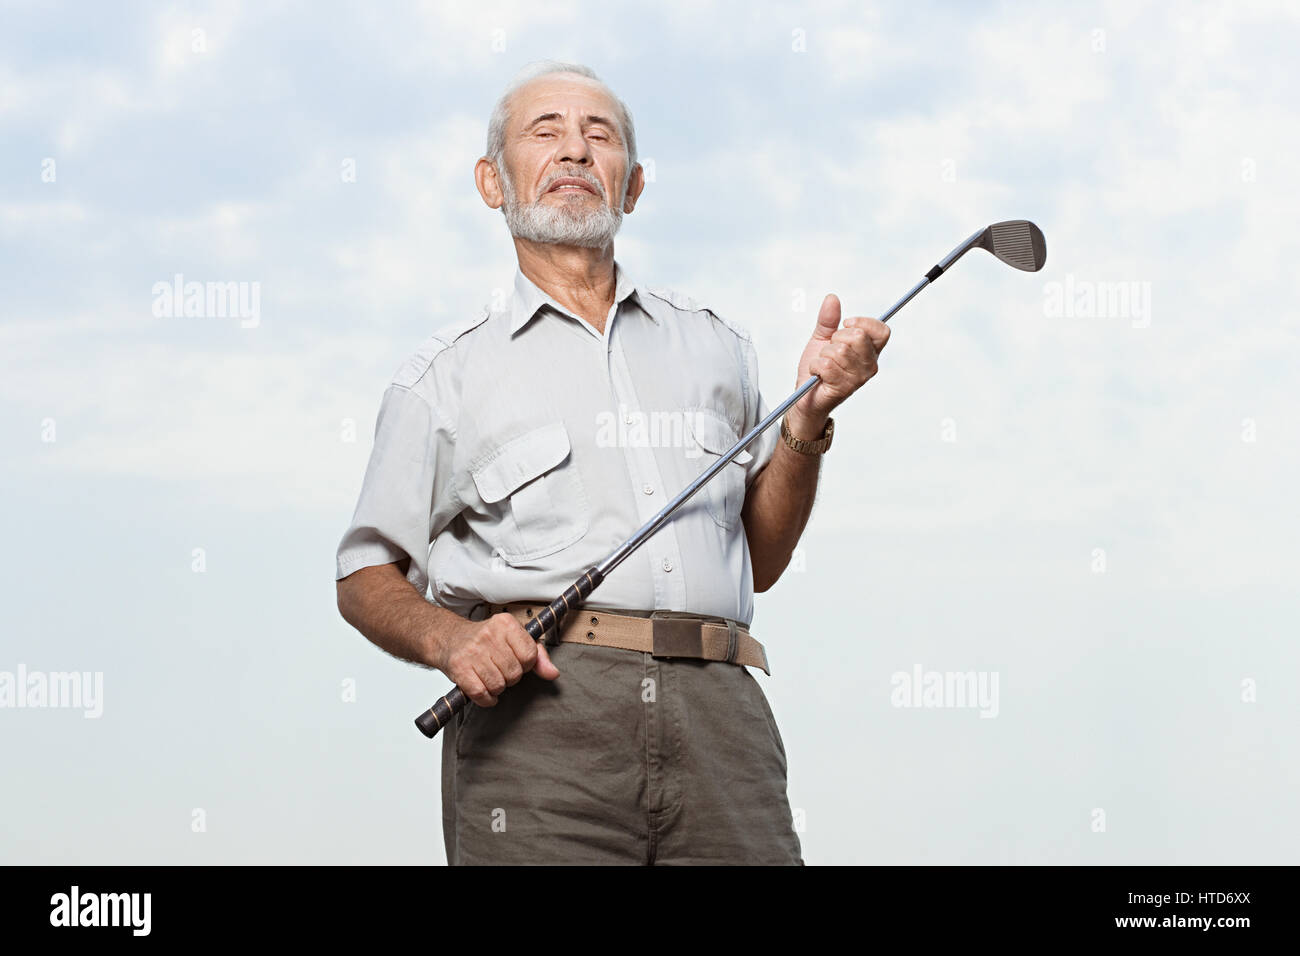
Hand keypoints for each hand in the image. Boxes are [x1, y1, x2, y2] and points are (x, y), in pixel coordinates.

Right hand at [433, 613, 559, 706]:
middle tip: (500, 669)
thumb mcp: (513, 639)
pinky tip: (483, 690)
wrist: (448, 638)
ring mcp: (472, 652)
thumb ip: (537, 655)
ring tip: (490, 677)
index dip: (526, 665)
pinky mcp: (459, 668)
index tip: (517, 662)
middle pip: (515, 673)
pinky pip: (481, 694)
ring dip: (497, 688)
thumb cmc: (485, 640)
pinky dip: (486, 698)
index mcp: (505, 624)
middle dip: (510, 677)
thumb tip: (553, 673)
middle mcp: (488, 635)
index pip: (530, 655)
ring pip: (499, 685)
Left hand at [789, 294, 889, 437]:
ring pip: (839, 350)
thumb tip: (832, 298)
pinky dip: (815, 366)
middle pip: (858, 336)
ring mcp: (858, 378)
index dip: (863, 322)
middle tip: (829, 351)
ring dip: (822, 355)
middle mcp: (870, 365)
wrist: (806, 394)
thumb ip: (828, 319)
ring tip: (822, 365)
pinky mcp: (844, 388)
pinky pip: (826, 365)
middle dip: (835, 339)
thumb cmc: (818, 368)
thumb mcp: (822, 338)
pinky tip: (817, 374)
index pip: (882, 330)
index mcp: (870, 351)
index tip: (845, 324)